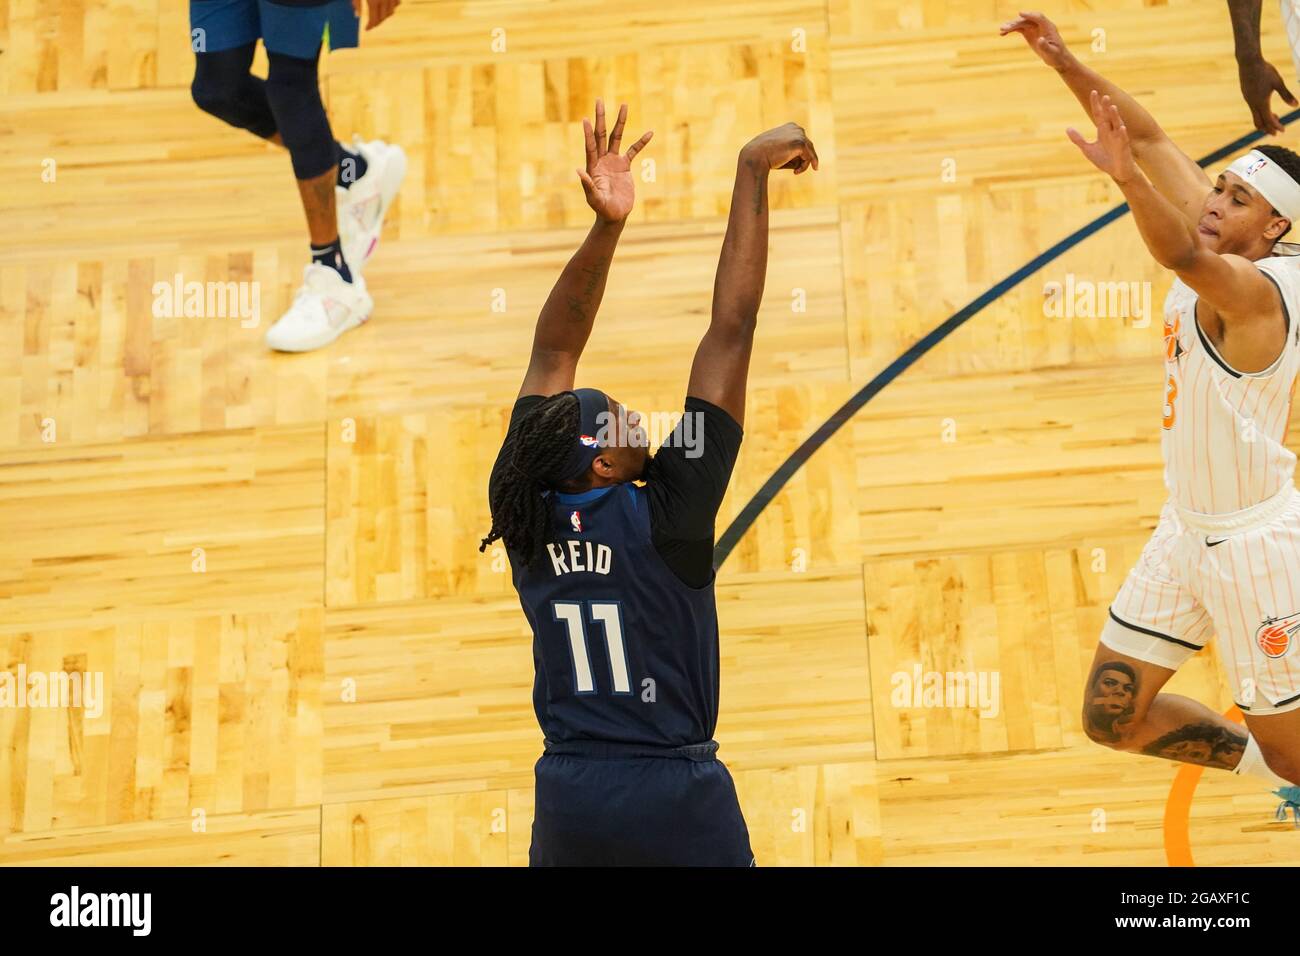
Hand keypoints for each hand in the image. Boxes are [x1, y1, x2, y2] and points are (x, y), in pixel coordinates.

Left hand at [351, 0, 399, 30]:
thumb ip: (356, 3)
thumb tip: (357, 16)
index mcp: (373, 1)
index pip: (373, 20)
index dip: (369, 26)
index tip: (366, 29)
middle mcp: (384, 1)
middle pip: (382, 18)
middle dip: (376, 22)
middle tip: (371, 24)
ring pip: (390, 12)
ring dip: (384, 16)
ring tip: (377, 16)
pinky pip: (397, 4)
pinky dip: (391, 7)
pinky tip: (386, 7)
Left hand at [576, 99, 652, 222]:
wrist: (614, 215)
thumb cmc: (602, 209)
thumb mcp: (594, 199)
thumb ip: (588, 186)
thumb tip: (579, 171)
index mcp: (593, 167)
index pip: (590, 146)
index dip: (588, 133)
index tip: (586, 119)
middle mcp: (602, 160)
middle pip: (601, 135)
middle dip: (601, 118)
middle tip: (599, 100)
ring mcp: (613, 161)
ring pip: (616, 137)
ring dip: (620, 122)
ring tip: (624, 105)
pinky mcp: (625, 166)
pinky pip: (634, 151)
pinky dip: (641, 142)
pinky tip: (649, 132)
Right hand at [739, 122, 818, 173]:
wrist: (755, 156)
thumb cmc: (763, 156)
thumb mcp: (777, 151)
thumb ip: (789, 152)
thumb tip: (800, 161)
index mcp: (790, 127)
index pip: (802, 141)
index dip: (800, 154)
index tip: (796, 165)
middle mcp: (796, 128)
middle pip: (808, 146)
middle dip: (803, 159)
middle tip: (796, 171)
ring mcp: (799, 134)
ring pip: (810, 152)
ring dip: (804, 164)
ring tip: (795, 172)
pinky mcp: (800, 143)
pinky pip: (809, 157)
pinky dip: (804, 167)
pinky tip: (795, 172)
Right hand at [1000, 11, 1072, 70]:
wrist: (1057, 58)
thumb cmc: (1056, 56)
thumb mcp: (1052, 53)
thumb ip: (1045, 46)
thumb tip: (1040, 40)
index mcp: (1049, 27)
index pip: (1039, 18)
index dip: (1030, 15)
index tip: (1020, 13)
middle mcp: (1041, 25)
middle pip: (1027, 20)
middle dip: (1016, 23)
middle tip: (1005, 27)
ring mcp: (1034, 28)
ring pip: (1022, 23)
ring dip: (1012, 26)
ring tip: (1001, 30)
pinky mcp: (1029, 32)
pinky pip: (1019, 28)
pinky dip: (1011, 30)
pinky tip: (1002, 34)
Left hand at [1067, 90, 1138, 184]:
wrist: (1117, 172)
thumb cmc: (1104, 159)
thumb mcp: (1088, 149)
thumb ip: (1078, 139)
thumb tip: (1068, 128)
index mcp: (1103, 130)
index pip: (1098, 114)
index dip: (1096, 104)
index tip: (1093, 92)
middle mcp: (1112, 131)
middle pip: (1108, 116)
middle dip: (1106, 107)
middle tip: (1104, 96)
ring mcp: (1119, 138)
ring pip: (1117, 124)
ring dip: (1115, 116)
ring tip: (1112, 107)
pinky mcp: (1124, 148)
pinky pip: (1123, 139)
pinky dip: (1122, 134)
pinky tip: (1121, 128)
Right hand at [1238, 58, 1296, 134]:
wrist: (1249, 62)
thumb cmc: (1265, 71)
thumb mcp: (1278, 82)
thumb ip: (1286, 95)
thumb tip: (1296, 106)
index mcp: (1262, 102)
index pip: (1269, 120)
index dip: (1276, 127)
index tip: (1282, 131)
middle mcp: (1253, 104)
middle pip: (1259, 123)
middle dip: (1268, 128)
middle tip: (1277, 132)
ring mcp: (1248, 100)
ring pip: (1255, 116)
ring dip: (1264, 120)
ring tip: (1275, 118)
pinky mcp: (1247, 96)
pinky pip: (1252, 109)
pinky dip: (1260, 113)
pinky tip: (1266, 107)